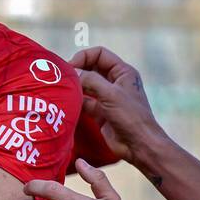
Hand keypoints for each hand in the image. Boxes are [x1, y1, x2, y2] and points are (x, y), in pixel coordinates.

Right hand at [70, 46, 160, 163]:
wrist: (138, 145)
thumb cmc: (130, 116)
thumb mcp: (111, 94)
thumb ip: (91, 80)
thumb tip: (72, 73)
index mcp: (122, 72)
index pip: (100, 54)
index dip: (84, 57)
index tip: (70, 67)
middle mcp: (115, 82)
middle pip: (91, 68)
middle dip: (77, 71)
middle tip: (63, 78)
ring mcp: (107, 97)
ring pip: (87, 86)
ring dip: (75, 87)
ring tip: (62, 90)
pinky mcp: (101, 112)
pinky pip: (85, 102)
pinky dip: (76, 101)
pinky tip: (66, 103)